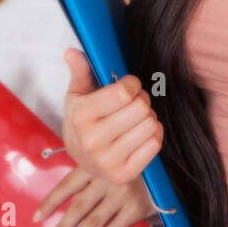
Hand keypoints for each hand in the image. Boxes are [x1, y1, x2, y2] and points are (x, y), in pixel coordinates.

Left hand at [33, 167, 157, 226]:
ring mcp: (121, 195)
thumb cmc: (133, 167)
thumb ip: (90, 175)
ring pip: (92, 223)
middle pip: (77, 208)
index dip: (50, 202)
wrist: (166, 167)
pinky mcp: (135, 209)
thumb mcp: (110, 162)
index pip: (66, 185)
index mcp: (97, 165)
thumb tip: (62, 200)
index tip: (37, 217)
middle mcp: (107, 179)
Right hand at [61, 48, 162, 184]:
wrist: (82, 160)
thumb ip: (79, 71)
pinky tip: (139, 134)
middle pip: (141, 107)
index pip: (123, 92)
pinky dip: (153, 135)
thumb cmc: (83, 121)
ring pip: (151, 125)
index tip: (127, 86)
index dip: (132, 83)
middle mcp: (92, 141)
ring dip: (148, 117)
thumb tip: (72, 51)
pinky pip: (155, 144)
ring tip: (135, 119)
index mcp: (80, 117)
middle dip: (141, 99)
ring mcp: (108, 161)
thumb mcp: (77, 94)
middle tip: (132, 103)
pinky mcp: (123, 175)